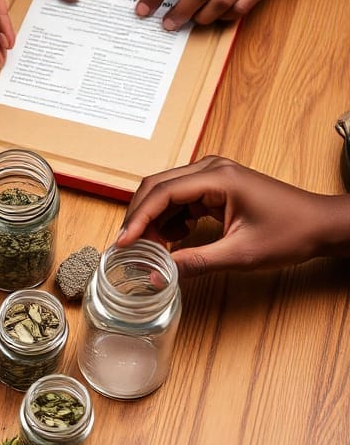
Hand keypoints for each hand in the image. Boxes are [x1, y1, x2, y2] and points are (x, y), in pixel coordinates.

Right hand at [117, 156, 346, 277]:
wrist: (321, 225)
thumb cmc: (291, 232)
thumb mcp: (240, 254)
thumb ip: (195, 263)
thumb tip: (158, 275)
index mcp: (218, 178)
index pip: (163, 193)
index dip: (138, 219)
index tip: (123, 243)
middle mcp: (211, 169)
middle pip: (157, 187)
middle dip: (139, 218)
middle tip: (127, 248)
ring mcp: (213, 176)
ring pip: (166, 194)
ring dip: (153, 221)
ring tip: (150, 250)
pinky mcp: (215, 188)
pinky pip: (180, 200)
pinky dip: (169, 221)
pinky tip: (172, 243)